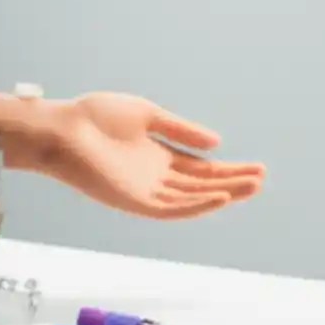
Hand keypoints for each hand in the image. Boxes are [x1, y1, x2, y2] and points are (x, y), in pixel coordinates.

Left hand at [29, 92, 265, 219]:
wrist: (62, 129)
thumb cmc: (95, 116)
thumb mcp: (148, 115)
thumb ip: (181, 130)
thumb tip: (216, 142)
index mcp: (158, 158)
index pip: (201, 169)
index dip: (228, 169)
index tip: (256, 167)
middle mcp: (155, 178)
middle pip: (202, 185)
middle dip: (233, 182)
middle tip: (262, 179)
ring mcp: (146, 192)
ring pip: (192, 199)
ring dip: (223, 194)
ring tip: (252, 186)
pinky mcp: (135, 202)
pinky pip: (172, 209)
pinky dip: (196, 206)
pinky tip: (220, 197)